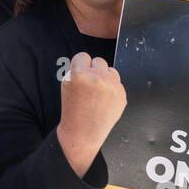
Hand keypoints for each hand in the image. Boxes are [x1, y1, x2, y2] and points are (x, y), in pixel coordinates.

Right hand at [56, 52, 125, 177]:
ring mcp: (112, 86)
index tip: (79, 75)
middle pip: (98, 61)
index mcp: (80, 74)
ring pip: (111, 70)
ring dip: (105, 77)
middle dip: (93, 70)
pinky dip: (112, 89)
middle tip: (88, 85)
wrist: (83, 132)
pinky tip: (104, 101)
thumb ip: (77, 70)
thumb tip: (90, 62)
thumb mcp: (66, 85)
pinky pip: (118, 83)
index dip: (80, 65)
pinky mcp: (122, 95)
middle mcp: (97, 77)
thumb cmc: (73, 109)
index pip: (82, 56)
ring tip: (97, 93)